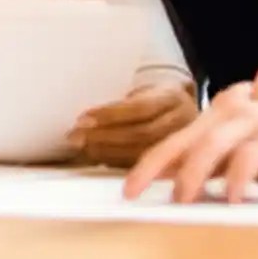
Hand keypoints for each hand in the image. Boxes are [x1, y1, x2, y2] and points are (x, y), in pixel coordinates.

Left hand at [69, 82, 197, 166]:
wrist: (179, 113)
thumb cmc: (152, 101)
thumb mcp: (143, 93)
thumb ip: (120, 105)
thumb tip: (84, 120)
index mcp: (171, 98)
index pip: (140, 108)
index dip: (110, 115)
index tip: (83, 118)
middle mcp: (181, 121)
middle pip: (141, 133)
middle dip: (104, 136)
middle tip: (76, 137)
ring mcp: (180, 144)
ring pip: (141, 151)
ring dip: (106, 151)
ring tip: (83, 148)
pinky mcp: (174, 162)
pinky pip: (143, 164)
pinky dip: (116, 162)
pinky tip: (98, 158)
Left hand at [124, 101, 257, 203]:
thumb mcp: (244, 153)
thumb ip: (214, 164)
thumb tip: (177, 186)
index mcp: (219, 117)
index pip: (175, 140)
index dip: (149, 163)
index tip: (128, 189)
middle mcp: (232, 112)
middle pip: (184, 140)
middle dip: (154, 167)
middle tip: (134, 192)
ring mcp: (255, 120)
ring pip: (212, 145)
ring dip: (192, 174)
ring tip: (181, 199)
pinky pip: (250, 156)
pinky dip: (237, 178)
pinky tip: (231, 198)